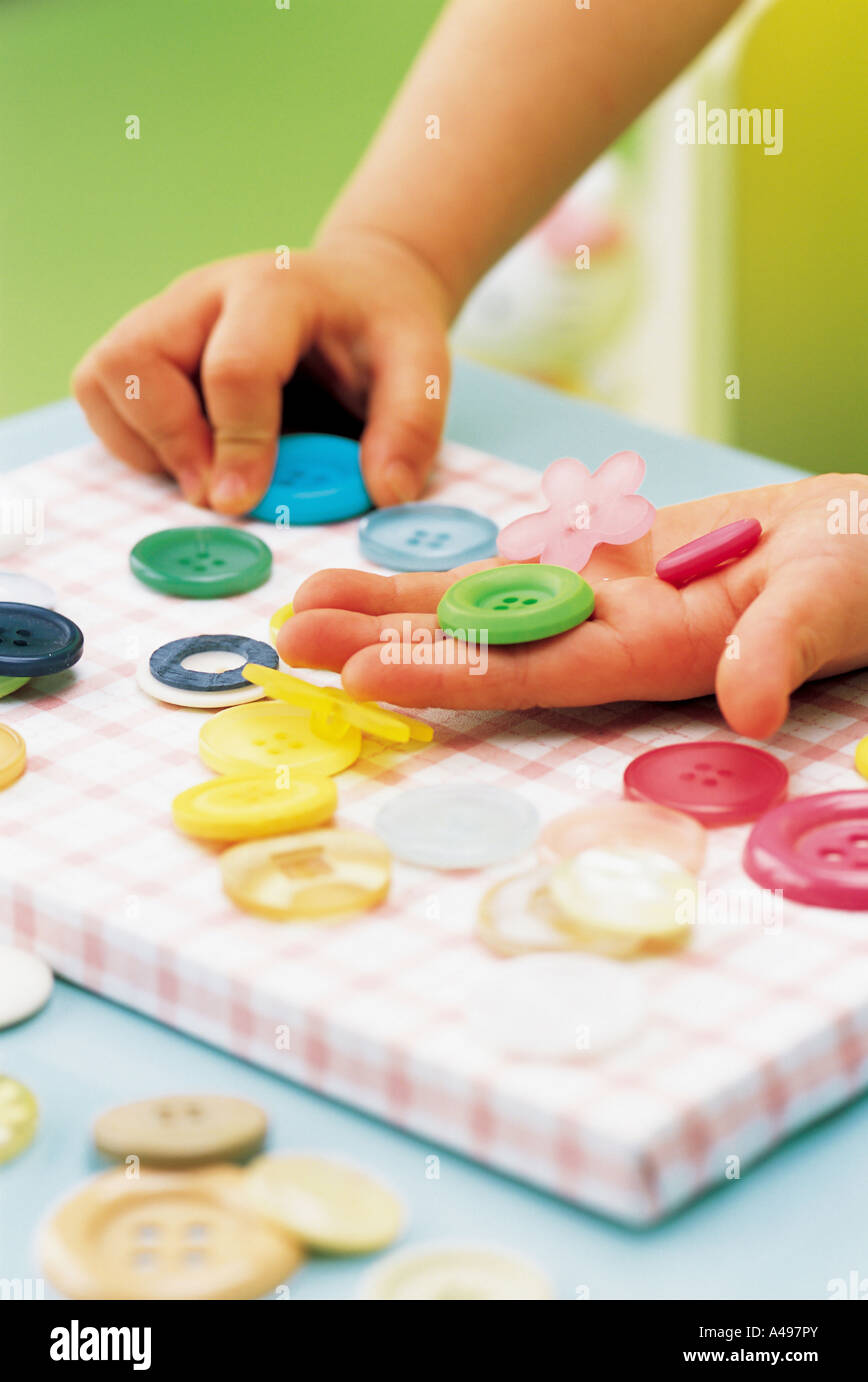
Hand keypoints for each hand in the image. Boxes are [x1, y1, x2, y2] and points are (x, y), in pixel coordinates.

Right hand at [72, 233, 452, 513]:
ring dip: (143, 442)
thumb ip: (411, 426)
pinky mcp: (146, 342)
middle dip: (171, 441)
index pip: (235, 366)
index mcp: (276, 291)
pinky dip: (131, 439)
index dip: (236, 444)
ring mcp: (165, 314)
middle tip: (217, 492)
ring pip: (105, 374)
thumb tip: (386, 493)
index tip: (240, 502)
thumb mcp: (422, 365)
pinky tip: (187, 457)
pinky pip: (101, 391)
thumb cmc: (381, 330)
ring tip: (202, 475)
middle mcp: (204, 293)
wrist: (357, 289)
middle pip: (140, 359)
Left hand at [279, 473, 867, 739]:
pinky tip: (377, 574)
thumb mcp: (831, 604)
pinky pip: (512, 567)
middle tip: (289, 649)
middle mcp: (608, 637)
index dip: (455, 676)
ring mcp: (598, 598)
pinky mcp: (603, 559)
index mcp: (656, 657)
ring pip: (479, 605)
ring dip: (391, 608)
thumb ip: (781, 650)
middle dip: (386, 645)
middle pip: (481, 645)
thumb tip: (746, 706)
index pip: (540, 672)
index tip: (368, 676)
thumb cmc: (864, 575)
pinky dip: (445, 573)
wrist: (865, 539)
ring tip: (302, 609)